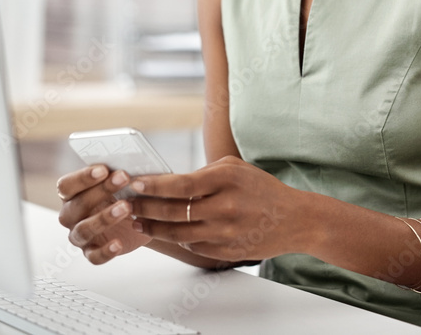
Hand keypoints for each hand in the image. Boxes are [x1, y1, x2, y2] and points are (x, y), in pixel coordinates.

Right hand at [57, 165, 152, 264]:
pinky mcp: (92, 252)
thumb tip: (126, 161)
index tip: (104, 169)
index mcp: (71, 194)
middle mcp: (70, 215)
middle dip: (101, 191)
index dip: (83, 178)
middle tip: (124, 178)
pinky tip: (118, 243)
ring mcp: (79, 236)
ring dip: (104, 218)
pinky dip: (105, 252)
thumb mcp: (117, 182)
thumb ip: (114, 173)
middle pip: (77, 205)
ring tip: (126, 207)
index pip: (66, 185)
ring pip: (84, 230)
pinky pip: (94, 256)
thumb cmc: (121, 194)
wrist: (136, 220)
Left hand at [129, 156, 300, 261]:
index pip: (181, 185)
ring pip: (178, 232)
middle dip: (145, 206)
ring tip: (138, 219)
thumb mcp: (235, 169)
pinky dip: (175, 238)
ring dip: (153, 226)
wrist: (294, 219)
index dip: (154, 186)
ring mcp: (225, 233)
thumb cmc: (261, 189)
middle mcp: (225, 207)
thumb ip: (203, 174)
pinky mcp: (225, 251)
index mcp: (227, 180)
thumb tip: (166, 181)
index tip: (135, 183)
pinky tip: (163, 230)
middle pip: (174, 211)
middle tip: (126, 202)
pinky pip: (191, 245)